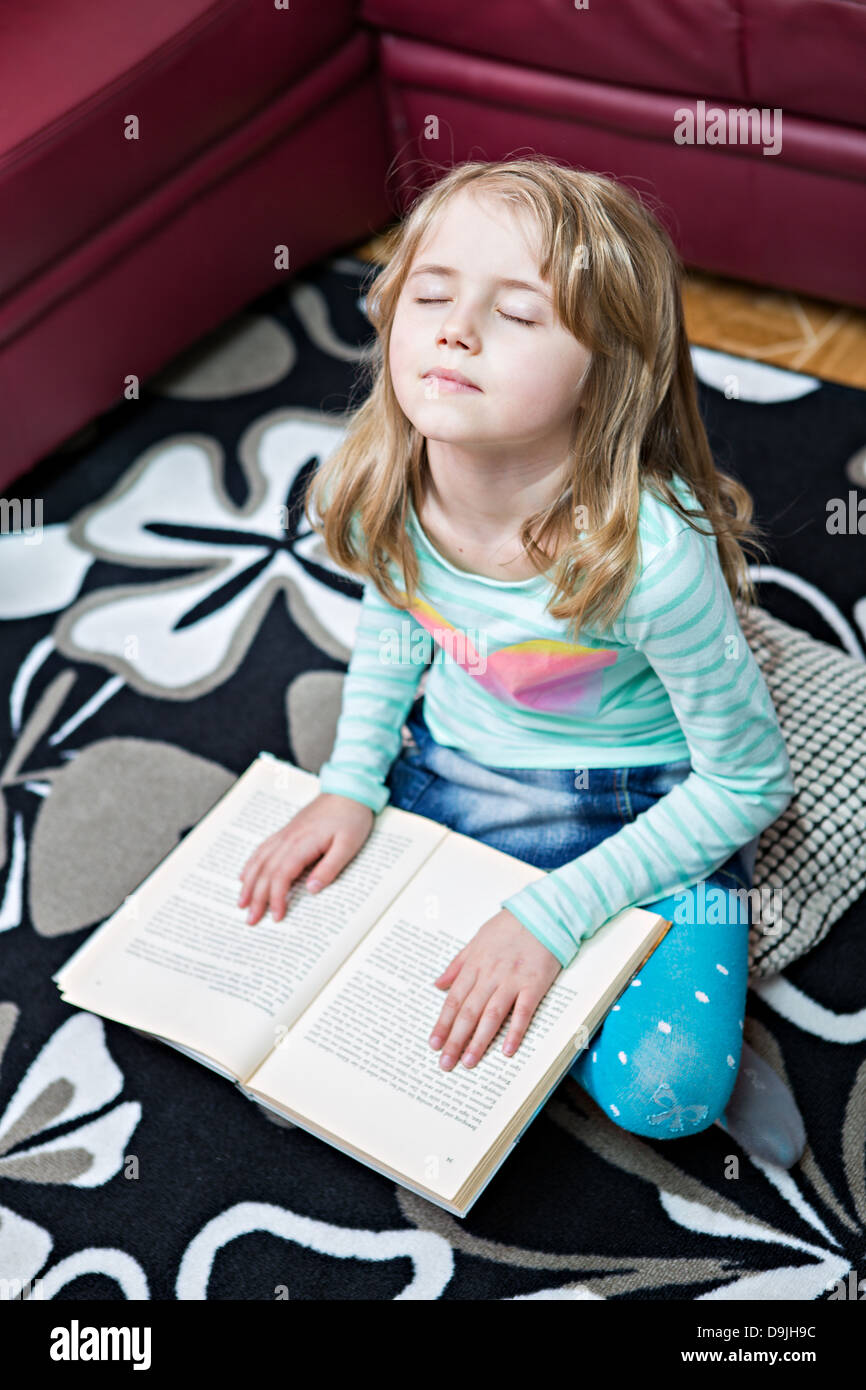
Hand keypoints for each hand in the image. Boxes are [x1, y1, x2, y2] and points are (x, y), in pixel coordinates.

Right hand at [237, 792, 373, 923]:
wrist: (348, 791)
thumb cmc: (351, 817)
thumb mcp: (348, 845)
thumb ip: (329, 868)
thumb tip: (311, 890)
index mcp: (302, 844)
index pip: (281, 876)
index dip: (276, 899)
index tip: (276, 917)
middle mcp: (288, 839)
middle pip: (265, 872)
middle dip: (256, 898)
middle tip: (251, 920)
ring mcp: (285, 834)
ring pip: (259, 861)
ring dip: (249, 884)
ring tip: (242, 903)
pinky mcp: (287, 832)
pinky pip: (262, 850)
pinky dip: (251, 865)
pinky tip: (245, 876)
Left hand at [428, 908, 561, 1069]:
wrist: (542, 914)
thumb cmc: (509, 927)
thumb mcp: (476, 940)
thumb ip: (457, 965)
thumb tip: (438, 984)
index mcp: (475, 965)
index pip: (454, 1000)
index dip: (443, 1024)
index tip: (434, 1044)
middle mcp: (490, 975)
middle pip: (469, 1012)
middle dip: (455, 1040)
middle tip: (445, 1063)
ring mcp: (513, 981)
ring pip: (491, 1016)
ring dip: (479, 1041)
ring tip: (469, 1062)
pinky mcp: (534, 985)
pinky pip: (523, 1012)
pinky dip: (515, 1032)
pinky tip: (507, 1050)